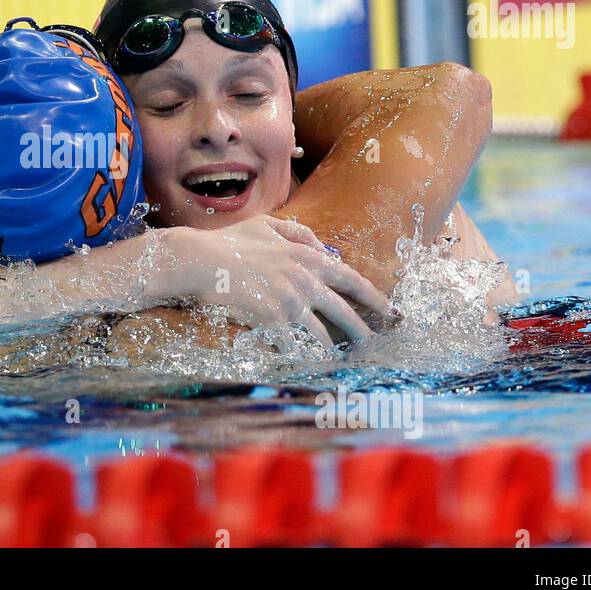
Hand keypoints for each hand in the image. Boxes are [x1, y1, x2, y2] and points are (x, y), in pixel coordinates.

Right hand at [156, 216, 390, 346]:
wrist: (199, 261)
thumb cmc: (230, 241)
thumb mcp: (268, 225)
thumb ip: (300, 233)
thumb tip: (324, 248)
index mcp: (308, 256)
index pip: (352, 279)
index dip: (375, 297)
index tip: (391, 310)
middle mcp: (305, 280)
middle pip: (345, 312)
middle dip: (362, 330)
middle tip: (372, 342)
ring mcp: (290, 303)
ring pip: (322, 335)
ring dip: (330, 348)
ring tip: (336, 357)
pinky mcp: (273, 323)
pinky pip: (295, 346)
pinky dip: (301, 356)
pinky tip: (306, 364)